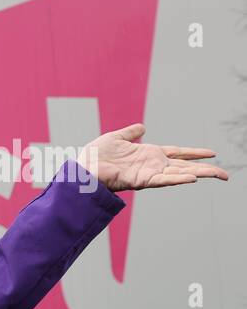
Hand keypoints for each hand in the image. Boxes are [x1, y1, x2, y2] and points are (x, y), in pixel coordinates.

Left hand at [77, 124, 228, 191]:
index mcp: (149, 155)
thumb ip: (130, 133)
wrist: (81, 168)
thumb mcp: (116, 138)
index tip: (212, 153)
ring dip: (198, 175)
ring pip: (179, 175)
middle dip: (205, 170)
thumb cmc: (95, 156)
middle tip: (225, 174)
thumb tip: (142, 127)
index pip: (178, 154)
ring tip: (217, 175)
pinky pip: (163, 180)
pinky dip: (178, 179)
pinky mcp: (140, 180)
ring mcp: (148, 174)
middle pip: (185, 167)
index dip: (195, 153)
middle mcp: (152, 166)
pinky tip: (192, 178)